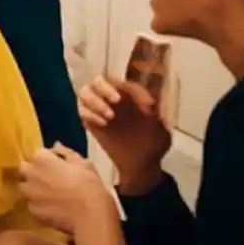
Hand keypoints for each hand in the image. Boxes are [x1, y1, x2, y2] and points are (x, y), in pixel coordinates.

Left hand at [19, 144, 115, 234]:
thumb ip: (65, 152)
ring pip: (25, 188)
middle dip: (33, 172)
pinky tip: (52, 209)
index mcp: (41, 158)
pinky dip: (39, 206)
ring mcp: (29, 193)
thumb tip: (55, 146)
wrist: (90, 214)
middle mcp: (30, 173)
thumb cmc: (89, 184)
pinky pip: (32, 205)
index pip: (36, 154)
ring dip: (33, 189)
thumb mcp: (83, 163)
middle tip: (50, 180)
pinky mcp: (32, 211)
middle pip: (25, 169)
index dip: (46, 160)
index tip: (56, 166)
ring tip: (49, 196)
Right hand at [78, 75, 170, 192]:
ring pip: (85, 92)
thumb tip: (149, 103)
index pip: (124, 82)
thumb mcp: (162, 129)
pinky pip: (81, 110)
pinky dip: (90, 114)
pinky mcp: (89, 121)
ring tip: (109, 116)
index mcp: (130, 95)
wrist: (141, 164)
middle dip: (105, 88)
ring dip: (95, 101)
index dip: (131, 88)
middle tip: (116, 100)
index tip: (143, 104)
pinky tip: (103, 125)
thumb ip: (157, 115)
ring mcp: (98, 108)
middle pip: (98, 80)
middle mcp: (111, 97)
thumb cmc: (153, 144)